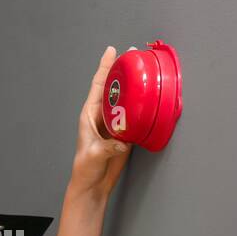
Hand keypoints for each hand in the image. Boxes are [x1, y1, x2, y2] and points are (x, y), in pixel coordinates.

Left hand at [70, 45, 133, 197]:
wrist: (93, 185)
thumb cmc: (86, 169)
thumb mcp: (94, 156)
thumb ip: (107, 148)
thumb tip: (123, 142)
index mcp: (89, 115)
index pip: (98, 86)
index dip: (105, 67)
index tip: (111, 50)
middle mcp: (101, 115)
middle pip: (113, 87)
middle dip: (122, 69)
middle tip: (135, 53)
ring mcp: (113, 123)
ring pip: (124, 98)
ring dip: (134, 85)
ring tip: (144, 69)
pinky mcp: (124, 133)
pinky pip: (134, 114)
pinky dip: (142, 105)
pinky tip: (150, 97)